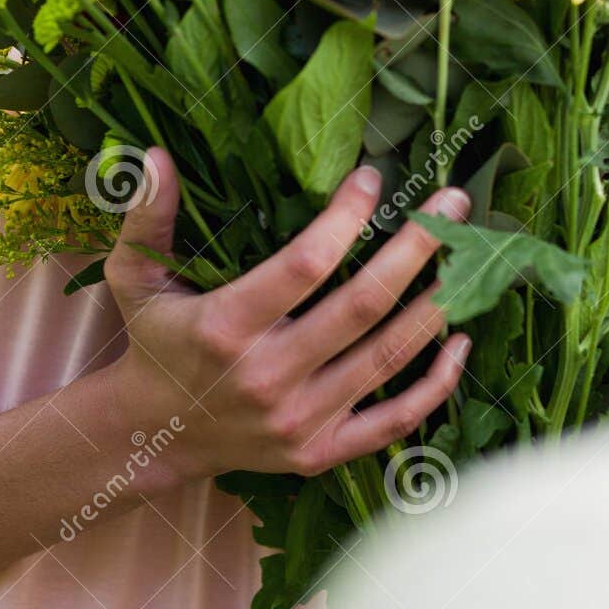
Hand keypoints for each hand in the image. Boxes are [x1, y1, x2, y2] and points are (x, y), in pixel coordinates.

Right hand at [102, 149, 471, 483]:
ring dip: (438, 304)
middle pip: (363, 306)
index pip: (304, 266)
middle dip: (417, 247)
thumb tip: (156, 156)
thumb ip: (148, 216)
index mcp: (225, 328)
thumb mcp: (136, 277)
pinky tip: (462, 341)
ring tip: (471, 256)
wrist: (157, 436)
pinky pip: (394, 422)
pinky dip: (436, 385)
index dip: (346, 218)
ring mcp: (298, 421)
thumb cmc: (156, 342)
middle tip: (453, 199)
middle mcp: (267, 378)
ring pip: (388, 357)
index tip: (373, 178)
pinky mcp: (320, 453)